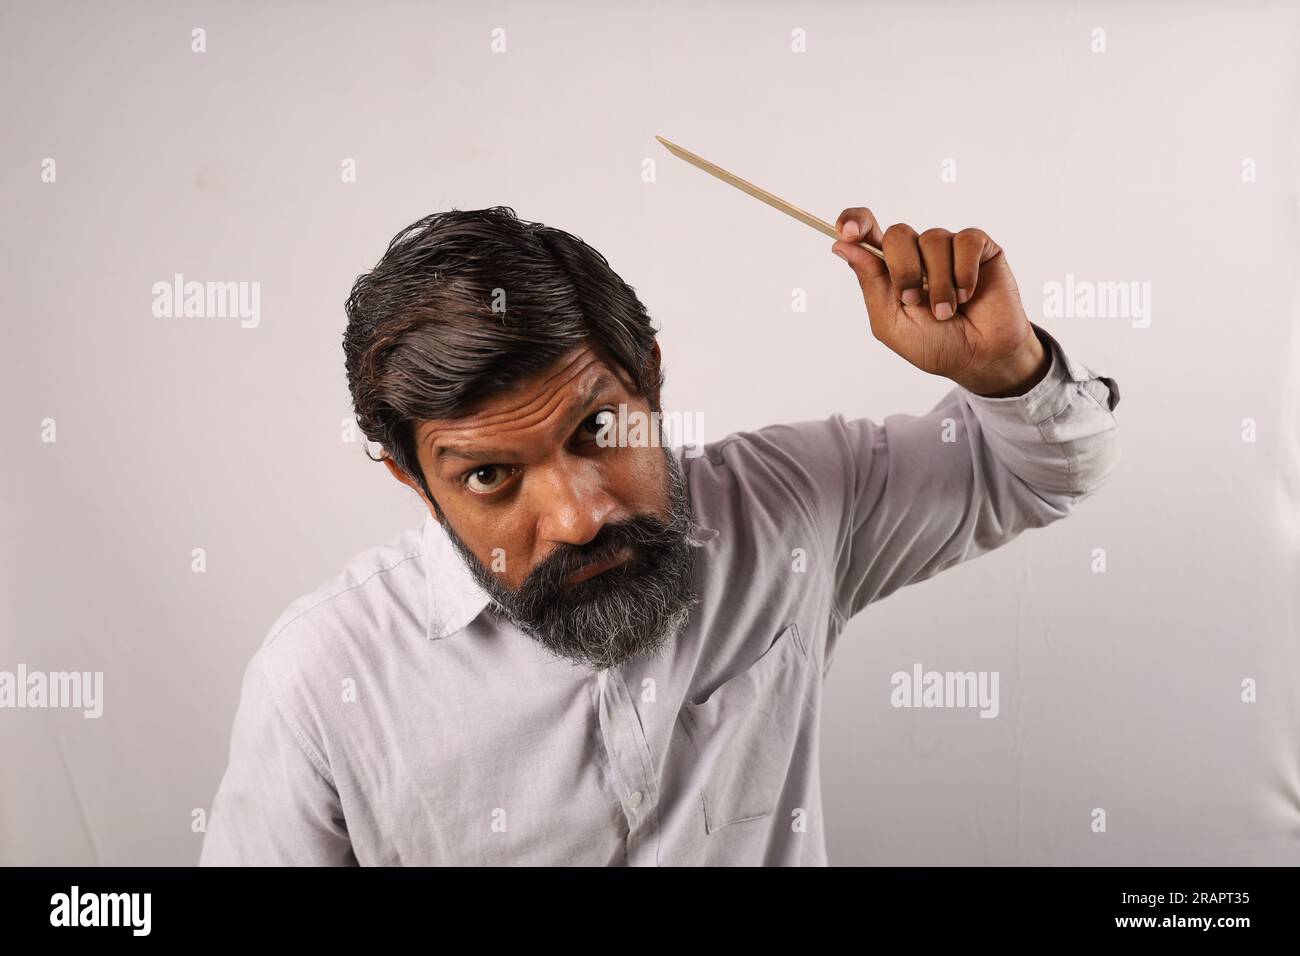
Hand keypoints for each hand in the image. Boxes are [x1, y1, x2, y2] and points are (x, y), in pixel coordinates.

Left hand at [831, 208, 1049, 397]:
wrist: (980, 359)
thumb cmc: (935, 345)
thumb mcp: (891, 322)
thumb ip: (870, 283)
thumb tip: (842, 246)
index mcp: (889, 269)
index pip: (866, 231)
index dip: (855, 222)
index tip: (849, 233)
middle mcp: (916, 253)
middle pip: (898, 233)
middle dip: (904, 270)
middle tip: (914, 301)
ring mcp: (947, 248)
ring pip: (933, 239)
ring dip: (938, 283)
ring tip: (947, 311)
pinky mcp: (979, 248)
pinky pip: (966, 241)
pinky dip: (964, 273)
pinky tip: (968, 294)